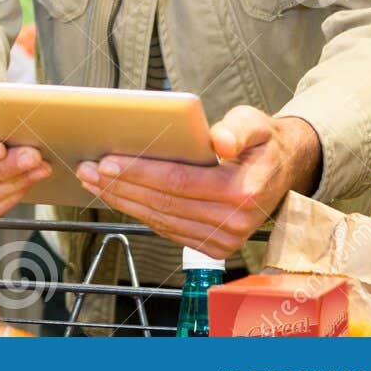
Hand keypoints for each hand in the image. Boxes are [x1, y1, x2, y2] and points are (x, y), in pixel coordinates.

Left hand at [75, 106, 321, 259]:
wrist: (284, 170)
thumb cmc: (262, 142)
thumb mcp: (255, 123)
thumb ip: (238, 129)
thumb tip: (220, 141)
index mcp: (243, 191)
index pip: (179, 182)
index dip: (139, 173)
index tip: (106, 161)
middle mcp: (234, 222)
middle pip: (163, 204)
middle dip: (120, 186)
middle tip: (86, 170)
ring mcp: (225, 239)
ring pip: (161, 220)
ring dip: (123, 201)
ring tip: (93, 182)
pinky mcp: (215, 247)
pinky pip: (168, 230)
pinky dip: (139, 213)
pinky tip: (118, 197)